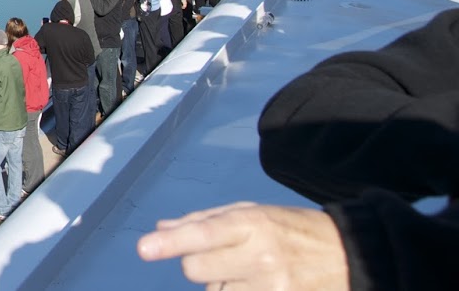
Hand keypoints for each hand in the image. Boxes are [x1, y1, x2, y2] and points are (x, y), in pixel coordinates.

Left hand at [136, 201, 346, 290]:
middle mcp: (261, 256)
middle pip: (197, 270)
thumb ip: (204, 220)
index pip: (203, 233)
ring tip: (245, 273)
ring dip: (219, 284)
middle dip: (197, 264)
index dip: (171, 242)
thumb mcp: (253, 212)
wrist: (351, 256)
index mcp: (252, 223)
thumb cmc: (293, 229)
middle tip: (220, 257)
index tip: (144, 248)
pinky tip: (251, 284)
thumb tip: (162, 228)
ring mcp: (272, 287)